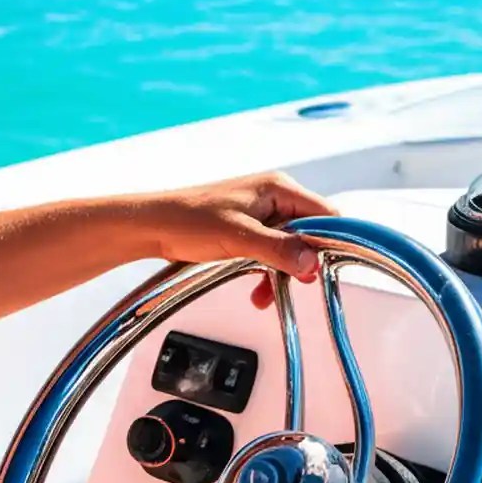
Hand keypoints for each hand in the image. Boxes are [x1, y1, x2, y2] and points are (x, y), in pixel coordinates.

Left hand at [139, 172, 338, 285]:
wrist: (151, 226)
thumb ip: (278, 248)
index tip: (324, 266)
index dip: (330, 240)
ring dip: (283, 272)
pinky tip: (257, 291)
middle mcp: (274, 197)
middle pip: (310, 232)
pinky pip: (272, 253)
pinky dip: (268, 273)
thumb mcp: (239, 237)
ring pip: (291, 247)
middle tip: (296, 283)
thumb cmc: (188, 220)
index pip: (325, 213)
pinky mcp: (250, 230)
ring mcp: (262, 214)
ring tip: (267, 294)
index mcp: (278, 188)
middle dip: (303, 262)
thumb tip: (311, 261)